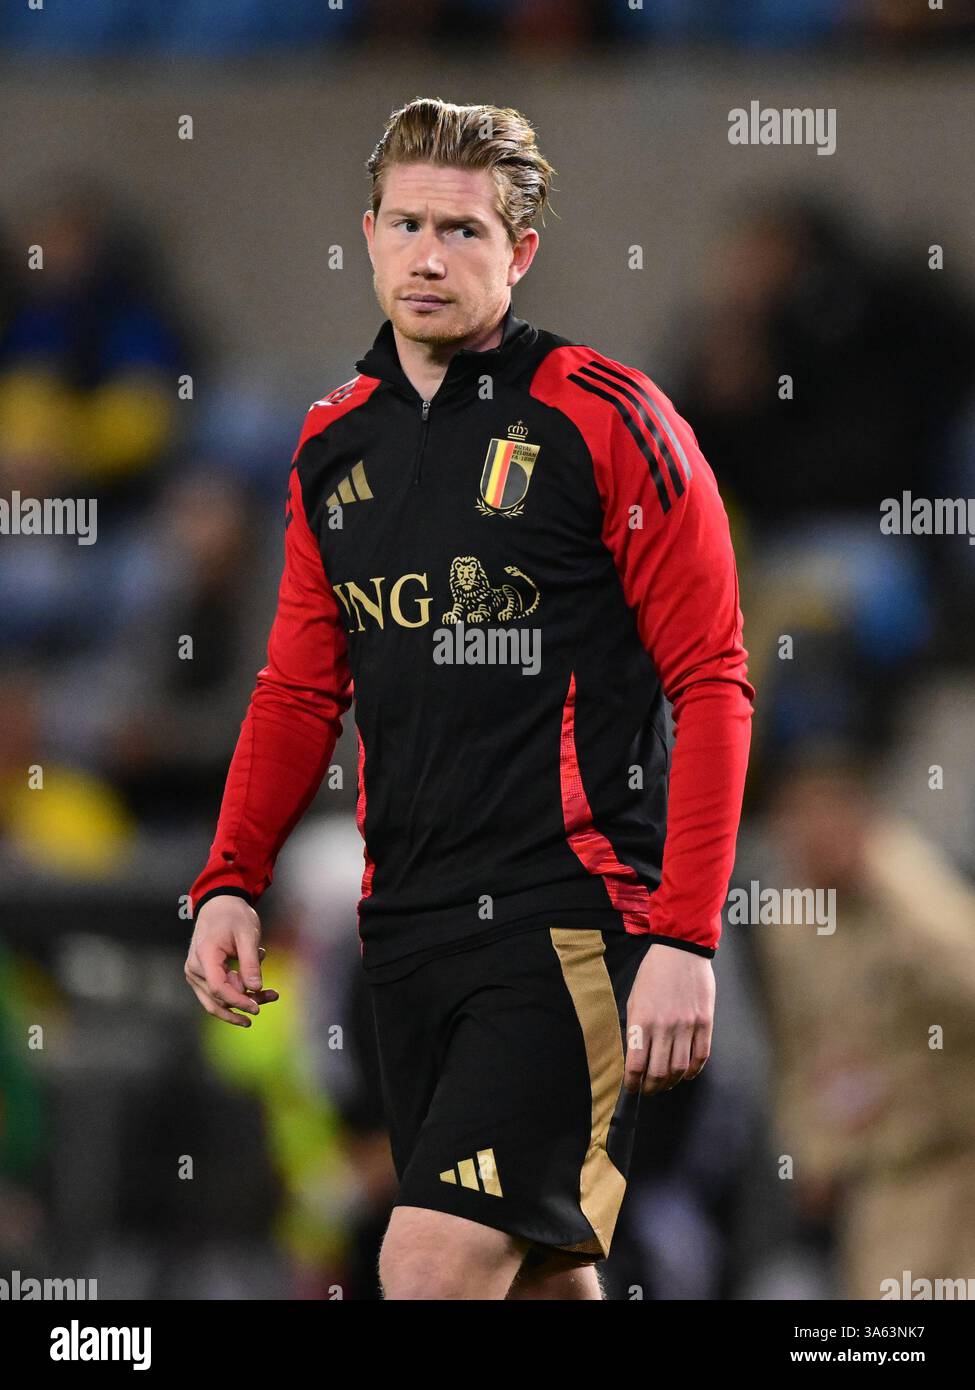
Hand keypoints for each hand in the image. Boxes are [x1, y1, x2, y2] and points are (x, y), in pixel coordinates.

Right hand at [184, 896, 278, 1025]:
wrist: (218, 905)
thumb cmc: (233, 916)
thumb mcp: (248, 934)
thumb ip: (250, 962)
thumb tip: (256, 989)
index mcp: (205, 956)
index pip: (219, 988)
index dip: (238, 1001)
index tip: (257, 1007)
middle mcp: (194, 968)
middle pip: (219, 998)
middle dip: (246, 1002)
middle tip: (273, 996)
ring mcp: (195, 973)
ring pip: (217, 1000)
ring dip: (243, 1001)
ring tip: (270, 996)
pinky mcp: (201, 976)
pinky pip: (217, 993)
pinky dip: (237, 993)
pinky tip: (256, 985)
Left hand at [623, 943, 713, 1095]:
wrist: (681, 950)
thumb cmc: (654, 972)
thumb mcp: (635, 998)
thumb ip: (636, 1027)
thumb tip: (636, 1054)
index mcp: (642, 1020)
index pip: (636, 1064)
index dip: (633, 1082)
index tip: (632, 1087)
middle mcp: (664, 1026)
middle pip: (658, 1072)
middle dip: (651, 1087)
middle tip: (648, 1090)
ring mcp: (687, 1025)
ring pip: (679, 1069)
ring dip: (671, 1082)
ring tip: (666, 1084)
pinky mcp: (705, 1022)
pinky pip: (700, 1056)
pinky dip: (693, 1070)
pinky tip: (686, 1074)